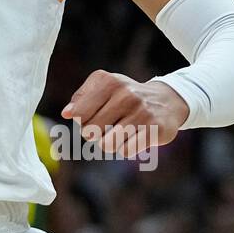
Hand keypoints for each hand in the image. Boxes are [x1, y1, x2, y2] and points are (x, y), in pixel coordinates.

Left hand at [61, 69, 188, 156]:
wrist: (166, 101)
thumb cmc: (125, 96)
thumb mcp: (103, 88)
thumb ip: (81, 99)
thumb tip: (66, 113)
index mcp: (108, 82)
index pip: (78, 114)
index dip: (80, 121)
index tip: (89, 117)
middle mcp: (125, 94)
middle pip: (90, 132)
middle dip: (94, 134)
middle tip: (107, 126)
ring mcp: (141, 112)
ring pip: (107, 144)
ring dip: (109, 143)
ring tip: (119, 132)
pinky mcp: (155, 129)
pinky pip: (125, 151)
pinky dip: (126, 148)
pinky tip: (134, 137)